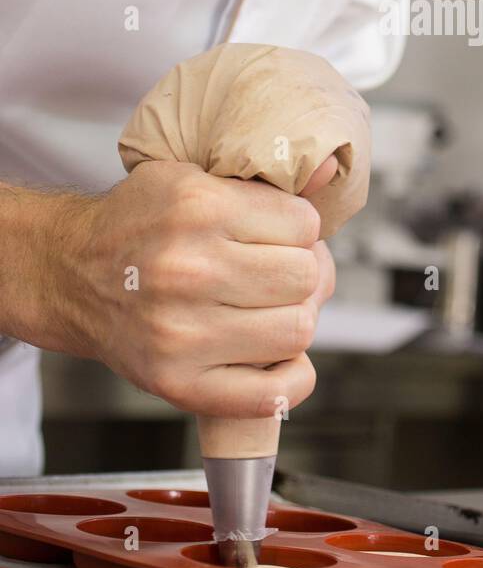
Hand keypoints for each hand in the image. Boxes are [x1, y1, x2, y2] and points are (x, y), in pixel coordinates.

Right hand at [45, 159, 336, 418]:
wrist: (68, 273)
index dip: (300, 228)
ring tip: (270, 308)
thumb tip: (328, 174)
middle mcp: (188, 270)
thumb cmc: (137, 225)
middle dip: (302, 272)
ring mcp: (181, 333)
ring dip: (294, 318)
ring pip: (298, 329)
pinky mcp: (177, 382)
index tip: (278, 234)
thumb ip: (260, 179)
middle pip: (305, 276)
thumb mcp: (190, 177)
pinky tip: (276, 356)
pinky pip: (271, 394)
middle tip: (278, 273)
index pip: (304, 223)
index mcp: (195, 208)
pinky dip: (291, 378)